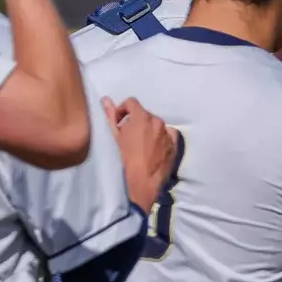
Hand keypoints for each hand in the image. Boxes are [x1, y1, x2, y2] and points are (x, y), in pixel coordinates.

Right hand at [103, 97, 176, 212]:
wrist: (141, 181)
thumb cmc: (123, 158)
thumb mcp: (113, 136)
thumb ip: (109, 115)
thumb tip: (106, 100)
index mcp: (142, 117)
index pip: (132, 102)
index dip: (122, 109)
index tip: (117, 122)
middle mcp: (158, 122)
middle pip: (145, 114)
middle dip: (135, 121)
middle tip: (127, 136)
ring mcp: (168, 134)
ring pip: (156, 125)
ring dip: (148, 130)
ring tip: (140, 144)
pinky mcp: (175, 145)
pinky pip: (168, 136)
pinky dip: (161, 138)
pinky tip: (153, 149)